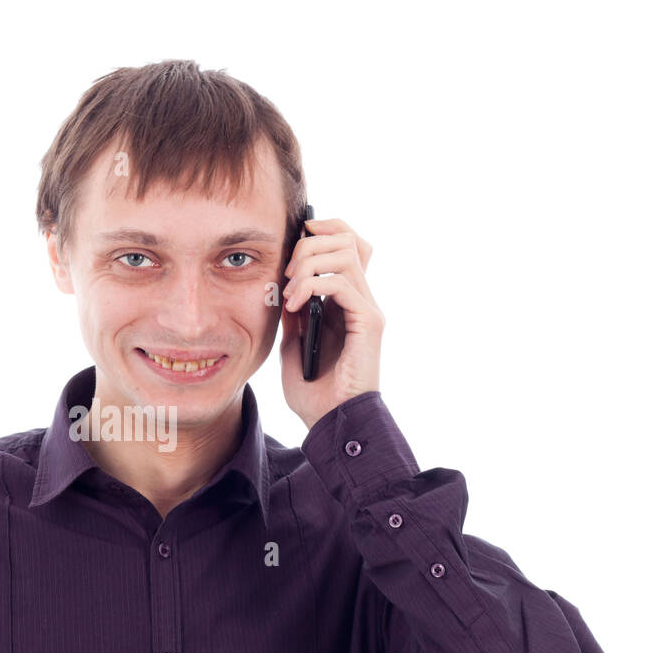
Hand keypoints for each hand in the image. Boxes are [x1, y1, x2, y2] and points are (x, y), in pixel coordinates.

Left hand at [277, 216, 383, 428]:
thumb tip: (284, 285)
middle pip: (347, 239)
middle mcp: (361, 299)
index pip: (346, 243)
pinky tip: (294, 305)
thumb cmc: (314, 393)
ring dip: (309, 264)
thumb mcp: (292, 344)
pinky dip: (312, 286)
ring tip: (289, 291)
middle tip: (287, 272)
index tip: (293, 240)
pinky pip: (342, 283)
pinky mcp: (369, 322)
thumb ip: (293, 314)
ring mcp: (367, 309)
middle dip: (309, 245)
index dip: (323, 230)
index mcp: (345, 301)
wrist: (330, 423)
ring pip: (345, 254)